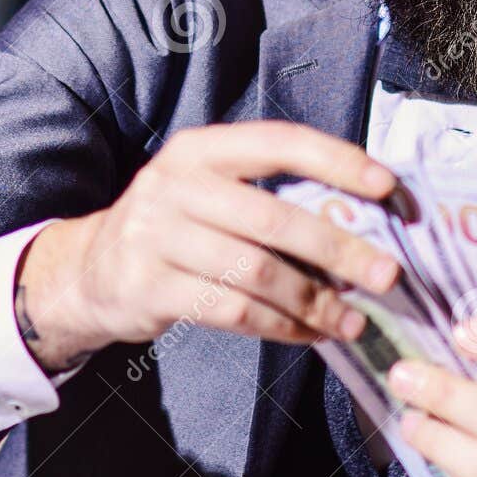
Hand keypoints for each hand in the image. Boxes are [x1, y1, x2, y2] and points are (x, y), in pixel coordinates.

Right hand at [15, 122, 398, 371]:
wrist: (90, 269)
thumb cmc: (175, 225)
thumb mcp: (209, 189)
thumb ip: (268, 193)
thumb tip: (359, 218)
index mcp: (201, 148)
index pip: (279, 142)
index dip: (336, 160)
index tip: (386, 186)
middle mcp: (176, 184)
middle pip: (273, 217)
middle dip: (338, 248)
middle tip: (386, 273)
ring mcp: (157, 236)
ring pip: (256, 272)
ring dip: (313, 300)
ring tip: (352, 320)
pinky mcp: (150, 288)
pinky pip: (232, 311)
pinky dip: (279, 325)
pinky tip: (307, 333)